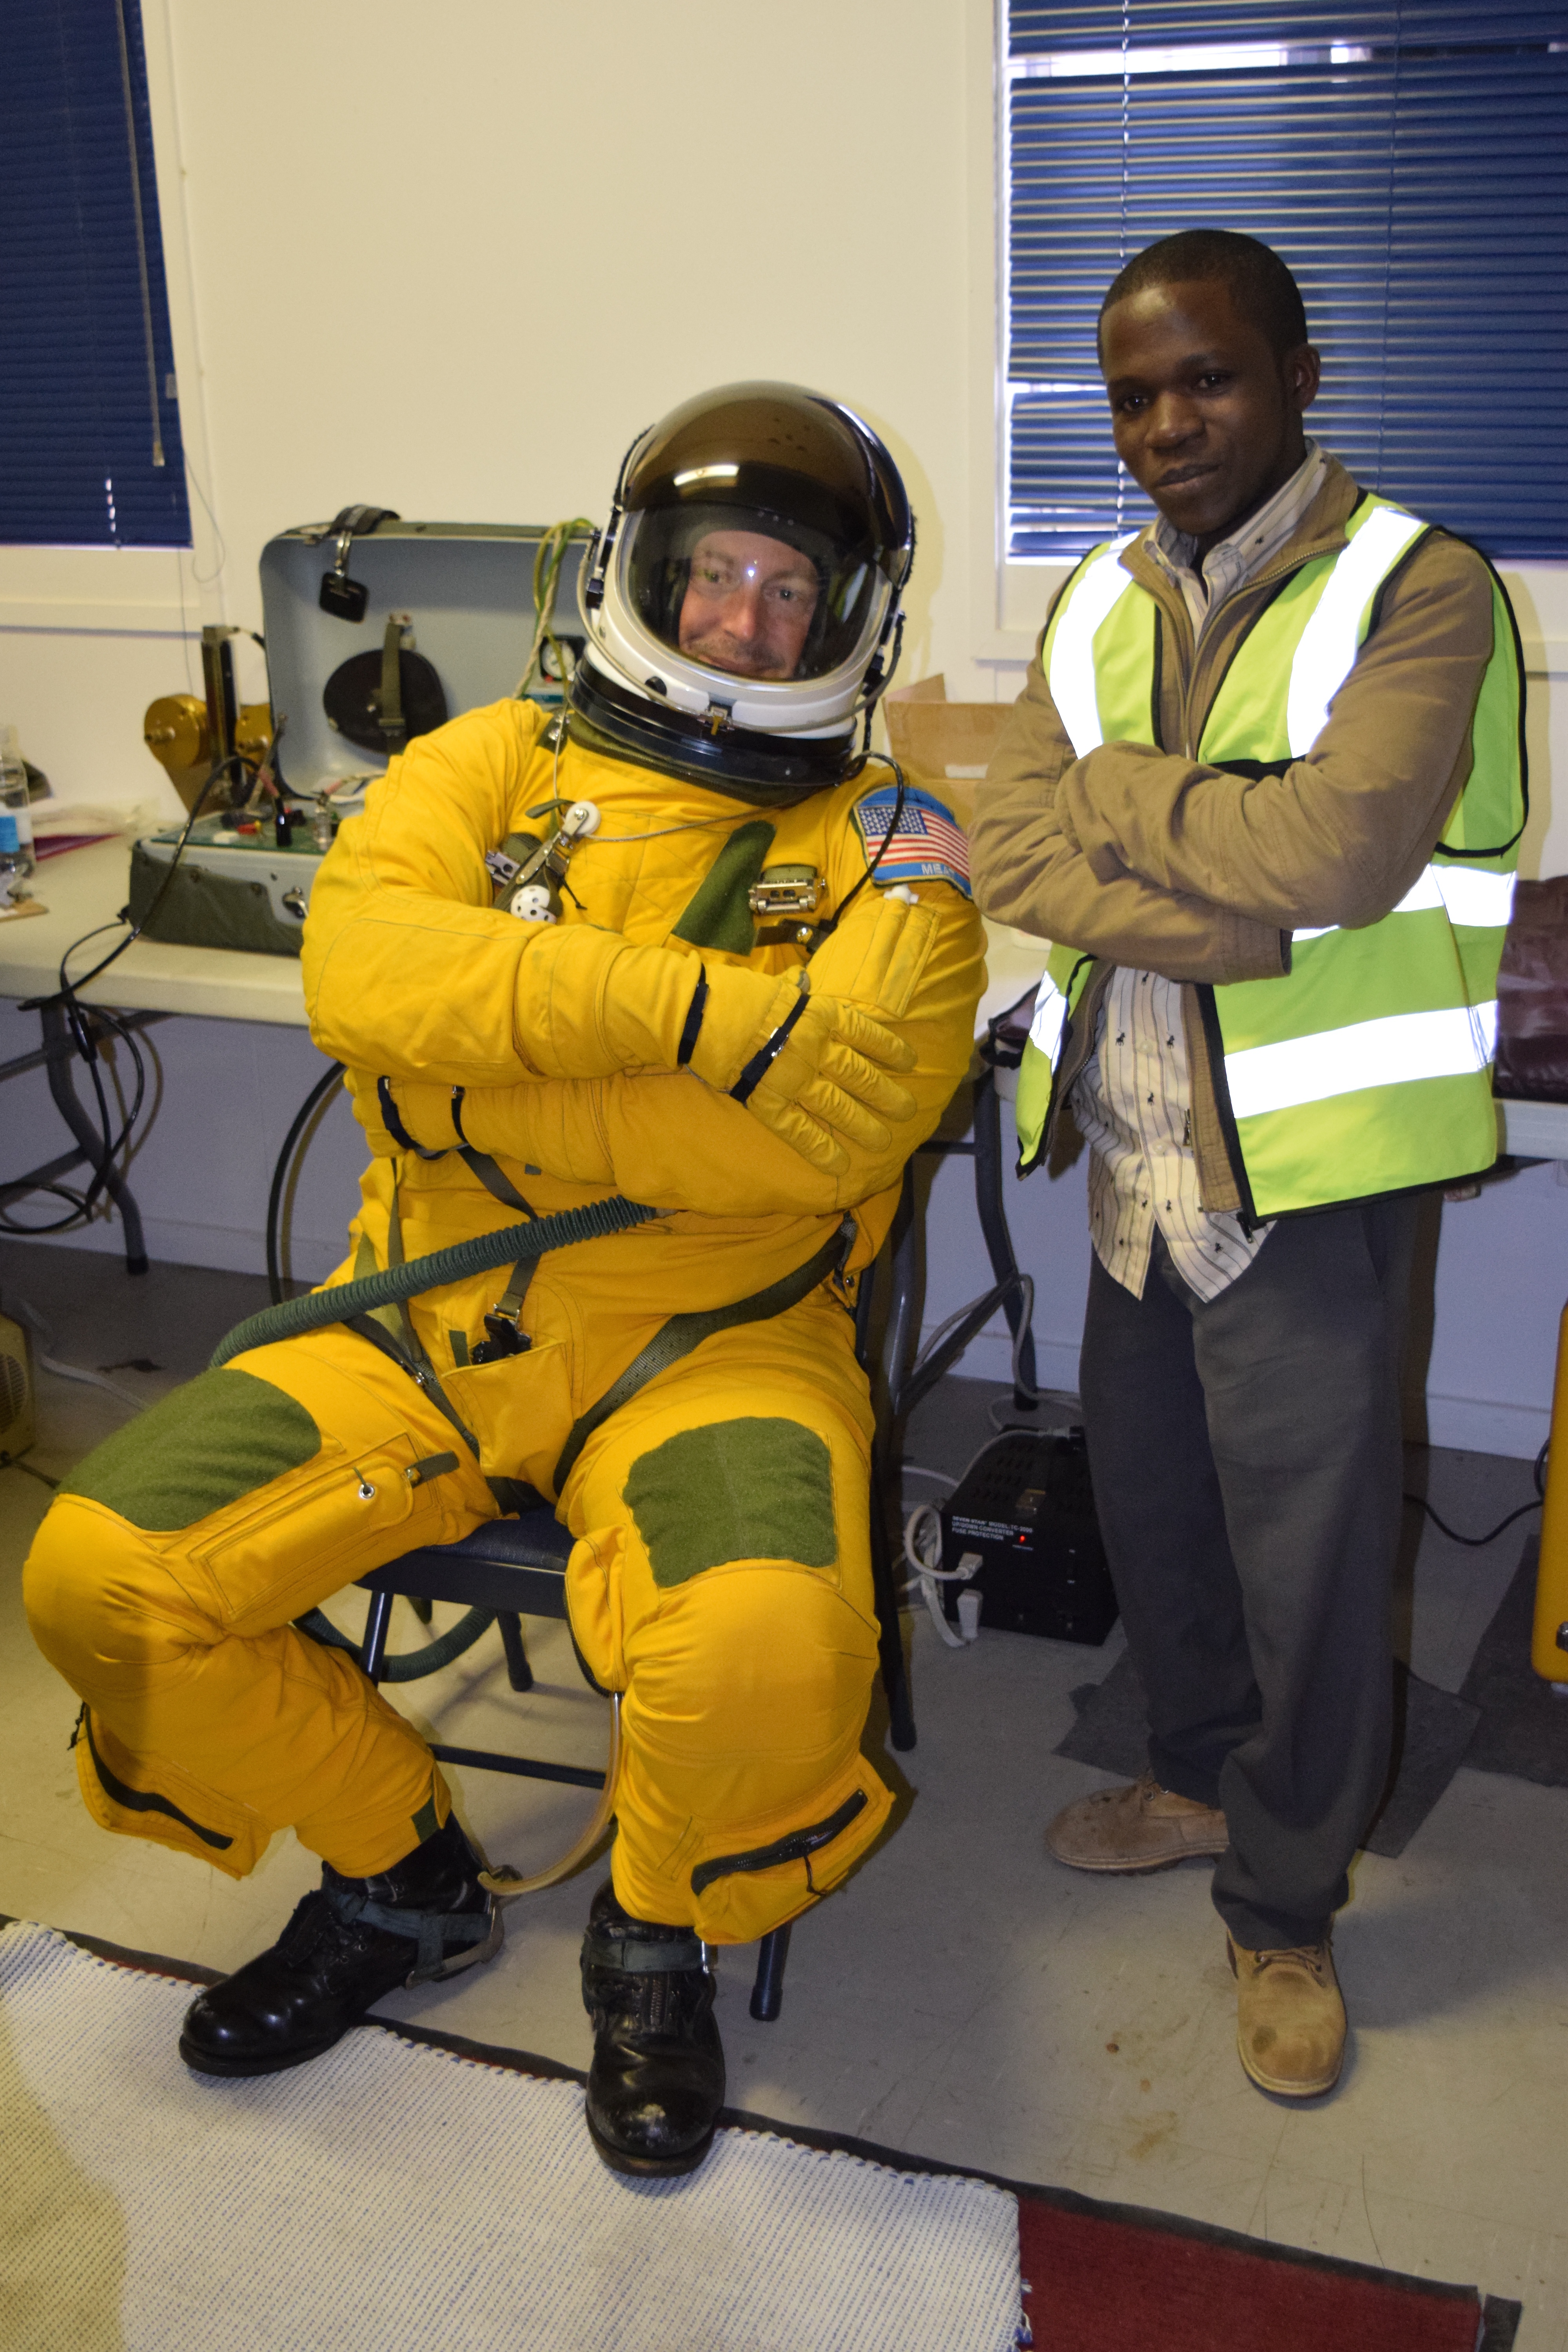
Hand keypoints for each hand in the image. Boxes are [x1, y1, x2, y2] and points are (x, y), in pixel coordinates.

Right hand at [689, 965, 915, 1174]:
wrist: (702, 1013)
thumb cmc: (738, 994)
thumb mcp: (778, 985)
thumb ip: (796, 991)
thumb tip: (801, 982)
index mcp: (821, 1015)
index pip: (866, 1033)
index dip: (890, 1049)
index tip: (909, 1061)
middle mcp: (815, 1048)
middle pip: (860, 1075)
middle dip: (887, 1095)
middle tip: (908, 1110)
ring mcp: (793, 1077)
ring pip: (838, 1106)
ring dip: (863, 1125)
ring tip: (883, 1142)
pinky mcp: (768, 1101)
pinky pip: (800, 1130)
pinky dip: (820, 1148)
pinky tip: (838, 1165)